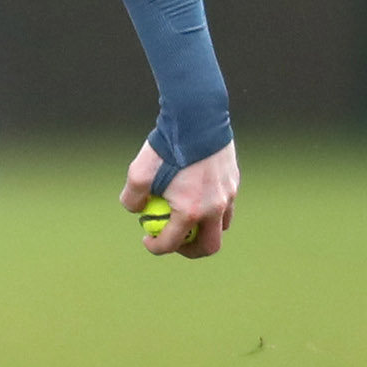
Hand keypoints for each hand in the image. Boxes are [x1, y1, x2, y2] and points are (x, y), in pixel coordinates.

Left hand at [123, 139, 237, 258]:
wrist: (197, 116)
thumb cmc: (167, 145)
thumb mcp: (138, 173)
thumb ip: (132, 198)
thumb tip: (135, 211)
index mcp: (191, 211)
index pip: (173, 243)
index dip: (156, 247)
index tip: (147, 239)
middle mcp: (215, 208)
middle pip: (208, 246)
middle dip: (190, 249)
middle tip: (175, 241)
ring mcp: (228, 195)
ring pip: (221, 226)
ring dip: (205, 229)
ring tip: (188, 219)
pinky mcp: (234, 181)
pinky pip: (226, 205)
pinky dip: (213, 209)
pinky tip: (197, 193)